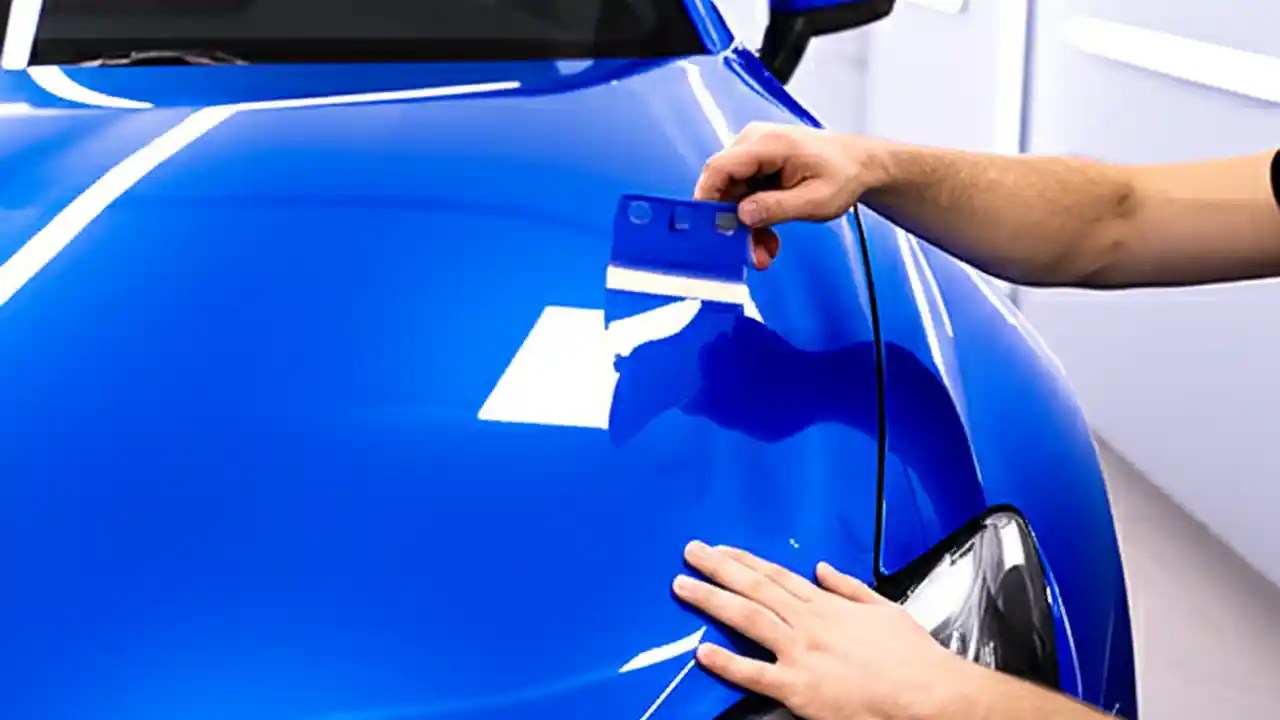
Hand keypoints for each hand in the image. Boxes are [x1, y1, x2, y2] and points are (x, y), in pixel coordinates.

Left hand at [672, 541, 970, 719]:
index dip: (743, 561)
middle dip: (718, 568)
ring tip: (683, 587)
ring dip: (712, 600)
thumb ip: (847, 587)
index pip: (775, 575)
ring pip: (748, 618)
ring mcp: (801, 654)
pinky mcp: (799, 688)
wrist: (927, 693)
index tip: (720, 550)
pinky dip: (727, 663)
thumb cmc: (911, 657)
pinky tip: (702, 652)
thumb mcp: (883, 608)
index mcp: (827, 605)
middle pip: (754, 588)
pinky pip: (755, 674)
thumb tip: (822, 569)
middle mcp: (808, 624)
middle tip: (690, 553)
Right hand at [694, 123, 895, 270]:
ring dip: (744, 226)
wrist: (860, 165)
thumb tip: (742, 215)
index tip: (709, 229)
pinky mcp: (758, 166)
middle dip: (732, 223)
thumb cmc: (844, 174)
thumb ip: (777, 207)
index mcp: (768, 144)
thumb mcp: (815, 200)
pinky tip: (767, 237)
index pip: (719, 168)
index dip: (707, 199)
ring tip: (764, 250)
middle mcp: (755, 143)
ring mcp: (755, 153)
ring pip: (732, 195)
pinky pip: (743, 195)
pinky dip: (753, 218)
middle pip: (723, 185)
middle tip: (749, 251)